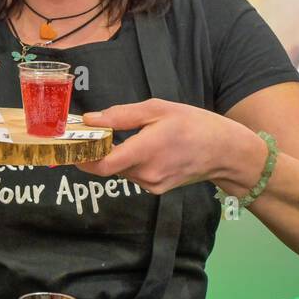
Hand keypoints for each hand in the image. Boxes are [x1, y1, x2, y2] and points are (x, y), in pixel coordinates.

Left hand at [77, 98, 262, 194]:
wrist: (226, 152)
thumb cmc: (194, 125)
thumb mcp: (158, 109)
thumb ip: (120, 115)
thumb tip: (89, 119)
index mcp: (145, 151)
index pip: (102, 165)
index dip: (81, 158)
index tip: (71, 145)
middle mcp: (146, 174)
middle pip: (107, 167)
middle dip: (97, 152)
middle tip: (93, 134)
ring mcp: (151, 184)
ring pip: (120, 171)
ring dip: (115, 156)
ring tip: (125, 136)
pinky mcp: (156, 189)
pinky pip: (133, 175)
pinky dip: (130, 162)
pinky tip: (143, 148)